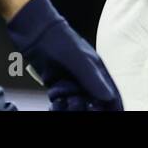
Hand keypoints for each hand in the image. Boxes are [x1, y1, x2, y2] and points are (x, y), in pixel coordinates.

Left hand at [7, 0, 122, 110]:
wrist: (35, 33)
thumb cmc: (60, 40)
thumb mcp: (79, 58)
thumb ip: (93, 78)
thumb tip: (108, 97)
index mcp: (98, 71)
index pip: (111, 96)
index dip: (112, 108)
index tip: (111, 114)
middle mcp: (87, 79)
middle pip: (95, 104)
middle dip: (89, 108)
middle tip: (76, 102)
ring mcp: (72, 83)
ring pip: (78, 106)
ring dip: (72, 107)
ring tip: (63, 100)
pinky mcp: (58, 86)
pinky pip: (62, 103)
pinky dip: (59, 105)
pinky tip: (54, 102)